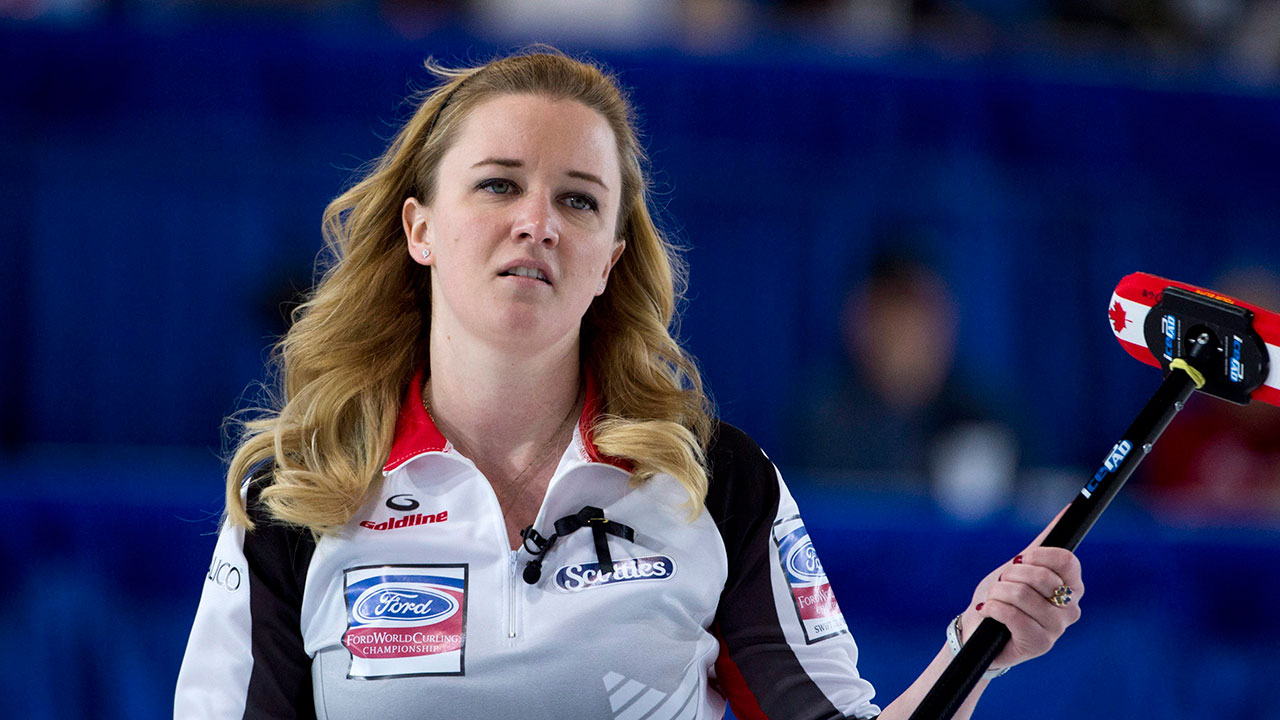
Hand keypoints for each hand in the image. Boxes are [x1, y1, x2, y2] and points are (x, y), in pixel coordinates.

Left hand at [959, 507, 1083, 669]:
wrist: (978, 627)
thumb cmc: (1002, 595)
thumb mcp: (1019, 565)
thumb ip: (1044, 541)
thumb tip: (1068, 508)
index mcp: (1071, 586)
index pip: (1066, 561)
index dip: (1038, 556)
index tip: (1020, 559)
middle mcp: (1071, 609)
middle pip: (1041, 577)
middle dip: (1010, 576)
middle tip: (1002, 584)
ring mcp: (1057, 629)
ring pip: (1023, 595)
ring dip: (998, 593)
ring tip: (995, 599)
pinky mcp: (1040, 645)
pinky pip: (1012, 616)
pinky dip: (993, 609)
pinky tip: (989, 612)